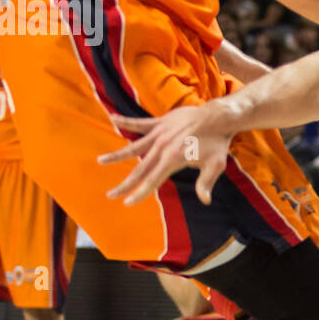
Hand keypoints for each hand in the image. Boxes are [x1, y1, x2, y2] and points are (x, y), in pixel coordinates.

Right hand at [99, 101, 234, 206]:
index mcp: (173, 159)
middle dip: (125, 183)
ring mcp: (159, 134)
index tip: (127, 203)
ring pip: (133, 146)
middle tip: (110, 195)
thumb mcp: (215, 165)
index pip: (153, 180)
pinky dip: (127, 121)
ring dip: (117, 155)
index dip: (140, 193)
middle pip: (139, 169)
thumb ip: (206, 183)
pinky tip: (113, 119)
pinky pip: (140, 123)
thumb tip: (205, 200)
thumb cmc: (218, 143)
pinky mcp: (160, 123)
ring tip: (100, 161)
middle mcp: (162, 147)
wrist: (218, 117)